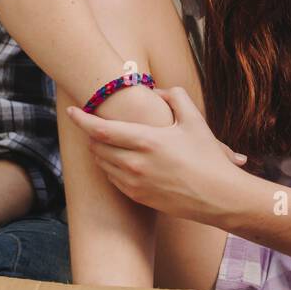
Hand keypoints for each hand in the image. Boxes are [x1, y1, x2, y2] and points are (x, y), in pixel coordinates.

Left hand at [66, 86, 246, 220]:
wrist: (219, 197)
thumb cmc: (208, 157)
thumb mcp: (195, 120)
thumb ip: (175, 96)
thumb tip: (156, 91)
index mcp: (147, 141)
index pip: (102, 130)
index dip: (82, 119)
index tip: (72, 111)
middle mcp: (136, 164)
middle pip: (97, 147)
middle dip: (91, 134)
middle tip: (95, 123)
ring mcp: (135, 183)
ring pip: (102, 164)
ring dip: (100, 151)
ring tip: (107, 140)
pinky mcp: (138, 198)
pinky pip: (113, 179)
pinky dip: (111, 167)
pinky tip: (121, 159)